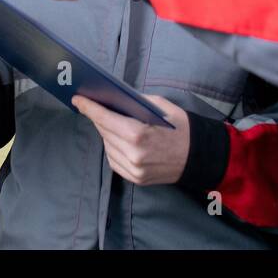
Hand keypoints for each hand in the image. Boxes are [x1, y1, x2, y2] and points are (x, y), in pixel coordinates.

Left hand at [71, 94, 189, 185]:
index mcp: (138, 134)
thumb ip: (135, 102)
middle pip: (104, 132)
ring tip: (108, 122)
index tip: (77, 99)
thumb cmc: (181, 127)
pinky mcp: (136, 179)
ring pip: (107, 147)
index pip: (105, 119)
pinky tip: (117, 139)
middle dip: (97, 118)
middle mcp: (133, 154)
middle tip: (92, 106)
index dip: (89, 108)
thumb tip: (113, 98)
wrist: (200, 156)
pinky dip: (113, 149)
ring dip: (105, 134)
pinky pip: (114, 161)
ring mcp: (134, 170)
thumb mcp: (160, 106)